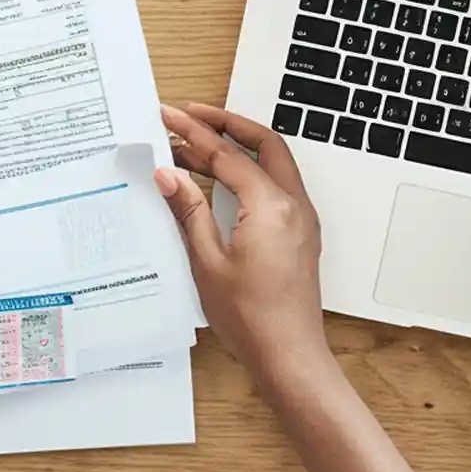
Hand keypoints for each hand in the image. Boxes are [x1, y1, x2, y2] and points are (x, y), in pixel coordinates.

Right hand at [155, 104, 325, 376]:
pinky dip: (250, 171)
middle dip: (226, 124)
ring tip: (198, 146)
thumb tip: (169, 175)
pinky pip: (277, 185)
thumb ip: (188, 211)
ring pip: (273, 162)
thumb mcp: (207, 261)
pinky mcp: (300, 233)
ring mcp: (301, 218)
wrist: (288, 355)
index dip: (193, 132)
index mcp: (270, 206)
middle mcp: (293, 204)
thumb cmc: (252, 318)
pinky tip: (222, 181)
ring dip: (239, 147)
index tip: (169, 116)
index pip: (226, 154)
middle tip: (190, 116)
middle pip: (262, 143)